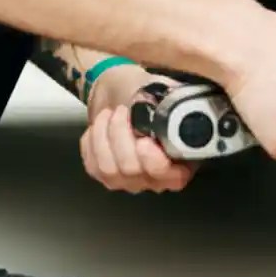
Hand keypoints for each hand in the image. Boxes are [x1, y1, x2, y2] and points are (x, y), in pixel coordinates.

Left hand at [80, 65, 196, 192]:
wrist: (126, 96)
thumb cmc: (151, 96)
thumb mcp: (169, 95)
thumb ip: (175, 107)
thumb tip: (173, 111)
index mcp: (183, 163)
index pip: (172, 177)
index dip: (154, 161)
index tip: (144, 139)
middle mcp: (158, 179)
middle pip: (132, 170)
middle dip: (122, 135)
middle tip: (121, 110)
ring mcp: (130, 180)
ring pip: (108, 169)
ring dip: (105, 135)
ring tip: (110, 113)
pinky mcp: (105, 176)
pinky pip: (92, 165)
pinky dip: (92, 141)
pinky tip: (101, 126)